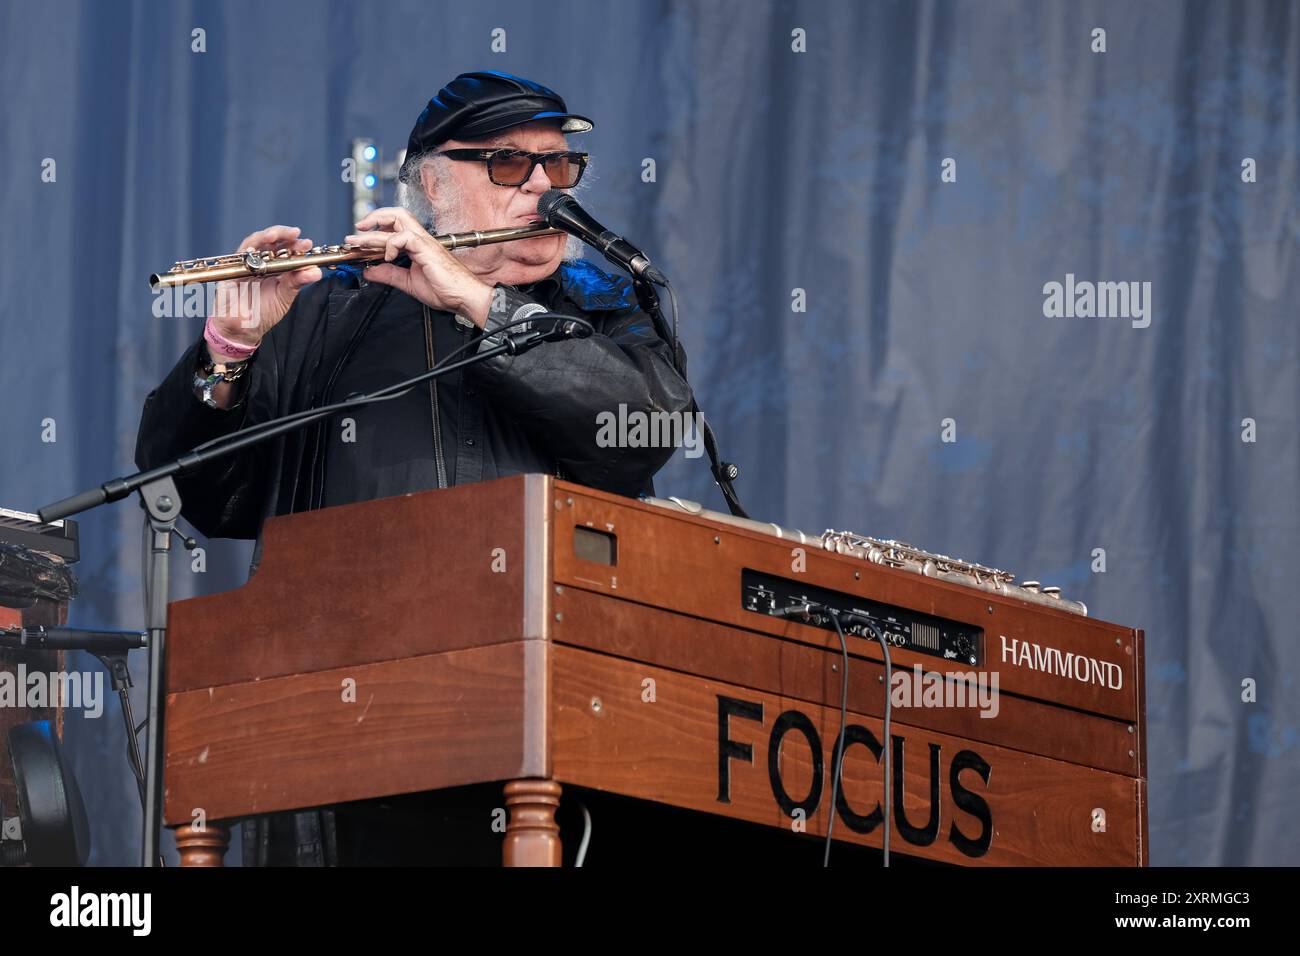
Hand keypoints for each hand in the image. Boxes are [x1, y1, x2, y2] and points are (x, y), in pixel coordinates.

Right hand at [208, 225, 322, 350]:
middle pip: (273, 241)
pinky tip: (254, 248)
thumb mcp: (284, 297)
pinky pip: (239, 255)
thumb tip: (316, 272)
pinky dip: (247, 250)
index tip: (307, 243)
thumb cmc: (262, 313)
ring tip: (276, 235)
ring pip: (256, 242)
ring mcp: (249, 263)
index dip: (297, 244)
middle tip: (294, 234)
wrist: (241, 328)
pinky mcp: (234, 269)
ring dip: (265, 236)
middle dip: (283, 234)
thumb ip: (297, 283)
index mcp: (278, 269)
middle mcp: (264, 263)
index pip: (288, 250)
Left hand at [346, 207, 492, 326]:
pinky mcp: (426, 249)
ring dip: (374, 232)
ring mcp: (424, 242)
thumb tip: (369, 270)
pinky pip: (404, 237)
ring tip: (359, 242)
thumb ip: (389, 275)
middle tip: (357, 229)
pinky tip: (386, 257)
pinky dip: (391, 245)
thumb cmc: (445, 290)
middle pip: (396, 214)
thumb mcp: (408, 283)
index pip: (394, 226)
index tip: (360, 236)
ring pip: (396, 222)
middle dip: (373, 217)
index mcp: (417, 245)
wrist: (463, 297)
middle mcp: (421, 239)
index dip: (376, 227)